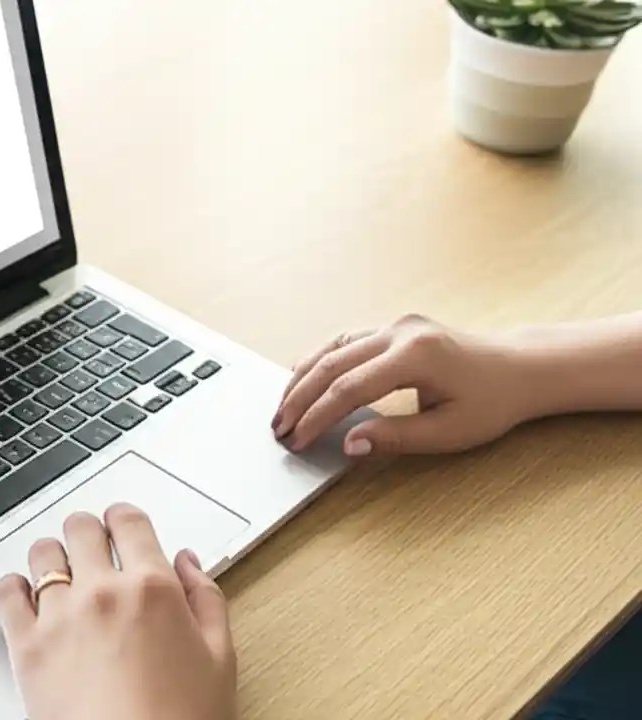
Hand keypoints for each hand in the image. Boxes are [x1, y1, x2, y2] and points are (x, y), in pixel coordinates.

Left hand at [0, 503, 235, 719]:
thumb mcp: (220, 659)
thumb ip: (206, 598)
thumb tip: (188, 563)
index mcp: (153, 588)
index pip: (128, 521)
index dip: (123, 519)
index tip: (120, 525)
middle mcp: (102, 592)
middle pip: (81, 528)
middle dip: (88, 533)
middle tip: (92, 548)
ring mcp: (59, 616)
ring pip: (42, 552)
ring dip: (52, 556)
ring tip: (61, 574)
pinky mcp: (25, 645)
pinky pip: (7, 593)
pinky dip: (14, 588)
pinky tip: (26, 595)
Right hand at [272, 313, 532, 455]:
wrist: (519, 369)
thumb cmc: (492, 402)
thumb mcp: (450, 431)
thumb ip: (396, 437)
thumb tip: (349, 444)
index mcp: (416, 355)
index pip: (349, 388)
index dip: (317, 416)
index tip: (297, 440)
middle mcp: (400, 331)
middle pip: (332, 364)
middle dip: (299, 398)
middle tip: (278, 428)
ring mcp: (395, 325)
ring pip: (333, 348)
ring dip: (303, 378)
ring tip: (283, 408)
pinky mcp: (393, 327)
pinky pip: (345, 342)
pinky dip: (320, 362)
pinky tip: (302, 377)